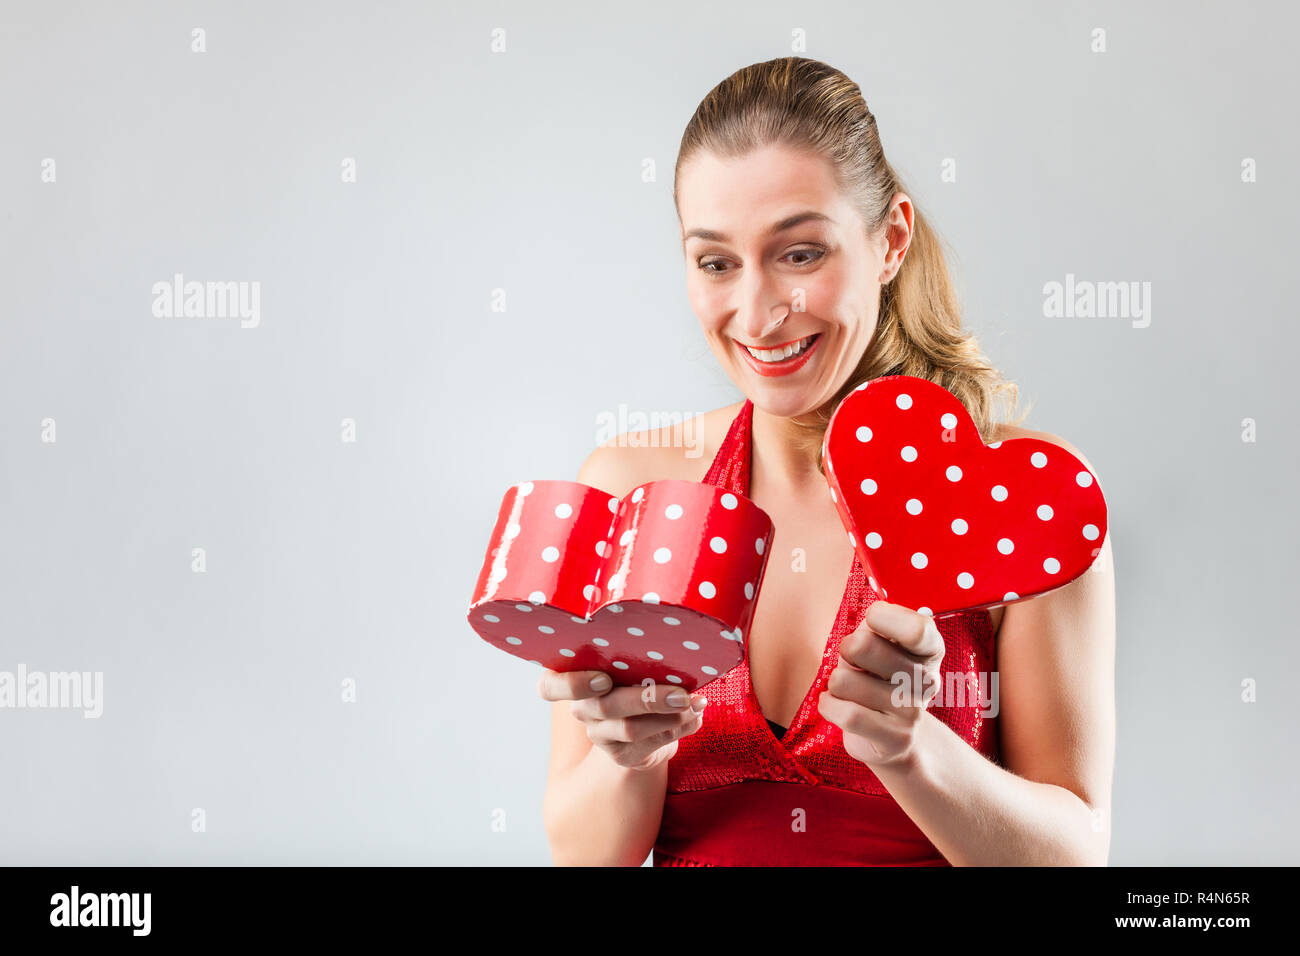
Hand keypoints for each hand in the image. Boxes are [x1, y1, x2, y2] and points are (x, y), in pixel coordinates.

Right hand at [537, 670, 707, 771]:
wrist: (644, 722)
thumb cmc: (635, 678)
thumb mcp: (629, 665)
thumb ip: (635, 659)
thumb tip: (672, 652)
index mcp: (574, 678)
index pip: (550, 686)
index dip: (574, 684)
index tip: (604, 680)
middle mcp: (582, 709)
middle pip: (606, 706)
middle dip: (648, 699)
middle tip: (681, 694)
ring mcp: (599, 735)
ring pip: (631, 729)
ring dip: (670, 716)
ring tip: (696, 704)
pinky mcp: (621, 755)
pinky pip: (651, 743)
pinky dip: (679, 728)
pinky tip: (695, 717)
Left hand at [817, 601, 944, 768]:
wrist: (894, 739)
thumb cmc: (879, 678)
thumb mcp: (881, 644)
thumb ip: (877, 627)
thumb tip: (873, 618)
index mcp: (929, 650)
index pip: (916, 629)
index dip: (883, 618)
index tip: (871, 621)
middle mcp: (927, 680)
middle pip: (864, 646)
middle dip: (845, 649)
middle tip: (851, 660)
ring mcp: (913, 712)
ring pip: (845, 681)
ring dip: (835, 682)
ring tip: (845, 688)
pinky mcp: (895, 739)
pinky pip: (847, 715)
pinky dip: (828, 705)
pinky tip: (833, 703)